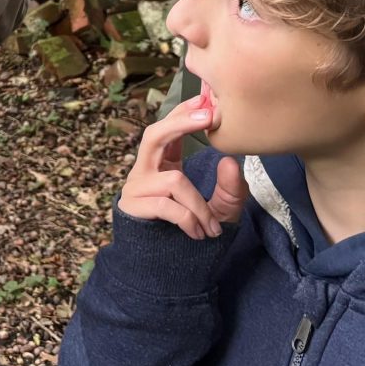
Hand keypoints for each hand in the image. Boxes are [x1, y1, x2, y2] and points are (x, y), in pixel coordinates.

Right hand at [118, 95, 247, 239]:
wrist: (165, 268)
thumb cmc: (191, 231)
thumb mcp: (221, 210)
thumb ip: (229, 189)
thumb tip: (231, 161)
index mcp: (162, 163)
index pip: (169, 128)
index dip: (184, 112)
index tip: (205, 97)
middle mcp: (145, 170)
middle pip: (154, 135)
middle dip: (180, 124)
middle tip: (208, 118)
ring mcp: (136, 188)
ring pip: (174, 181)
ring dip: (199, 205)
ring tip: (212, 227)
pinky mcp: (133, 208)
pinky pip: (167, 206)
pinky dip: (189, 219)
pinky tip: (199, 233)